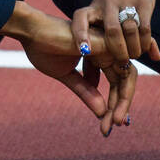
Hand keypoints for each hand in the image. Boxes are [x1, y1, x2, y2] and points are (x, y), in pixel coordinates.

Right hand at [0, 1, 139, 136]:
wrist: (32, 32)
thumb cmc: (45, 49)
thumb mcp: (67, 76)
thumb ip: (85, 91)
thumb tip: (101, 112)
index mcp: (100, 57)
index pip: (115, 82)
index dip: (114, 103)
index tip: (108, 126)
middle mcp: (108, 51)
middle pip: (124, 81)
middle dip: (121, 106)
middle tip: (114, 126)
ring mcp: (109, 46)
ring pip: (127, 77)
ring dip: (122, 102)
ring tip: (113, 122)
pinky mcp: (107, 45)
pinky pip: (123, 70)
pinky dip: (122, 92)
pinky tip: (109, 110)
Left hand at [71, 0, 159, 65]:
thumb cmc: (109, 7)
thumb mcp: (97, 16)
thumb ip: (94, 41)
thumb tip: (89, 78)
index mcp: (92, 8)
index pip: (80, 18)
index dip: (80, 35)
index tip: (85, 51)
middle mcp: (107, 3)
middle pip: (112, 31)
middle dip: (118, 51)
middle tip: (122, 62)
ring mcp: (126, 1)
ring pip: (130, 30)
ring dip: (134, 49)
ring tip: (134, 55)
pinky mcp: (143, 2)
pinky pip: (145, 28)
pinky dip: (145, 42)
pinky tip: (144, 48)